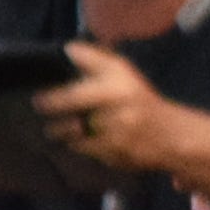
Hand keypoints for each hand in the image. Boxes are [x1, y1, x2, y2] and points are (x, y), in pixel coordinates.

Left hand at [34, 41, 194, 180]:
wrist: (170, 135)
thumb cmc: (139, 98)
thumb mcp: (122, 71)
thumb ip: (94, 59)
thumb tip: (68, 50)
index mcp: (117, 90)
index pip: (76, 96)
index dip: (54, 100)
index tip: (38, 102)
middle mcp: (118, 116)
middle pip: (73, 124)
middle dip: (56, 126)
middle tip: (47, 125)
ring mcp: (118, 142)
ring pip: (78, 142)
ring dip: (66, 138)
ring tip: (57, 133)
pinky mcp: (117, 160)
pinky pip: (90, 155)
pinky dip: (82, 149)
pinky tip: (79, 143)